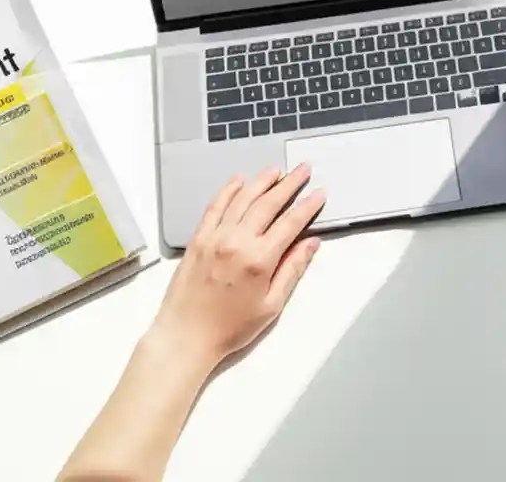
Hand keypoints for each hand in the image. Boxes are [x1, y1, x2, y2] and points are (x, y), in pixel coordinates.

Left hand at [148, 164, 325, 370]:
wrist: (186, 335)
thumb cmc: (229, 327)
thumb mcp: (272, 305)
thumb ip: (292, 270)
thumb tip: (310, 244)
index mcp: (259, 260)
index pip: (290, 223)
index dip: (307, 205)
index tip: (318, 193)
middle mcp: (237, 242)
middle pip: (268, 203)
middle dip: (289, 184)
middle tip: (302, 170)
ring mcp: (215, 237)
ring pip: (242, 198)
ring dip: (261, 181)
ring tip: (276, 170)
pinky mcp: (198, 238)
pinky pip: (215, 206)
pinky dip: (228, 190)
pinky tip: (239, 180)